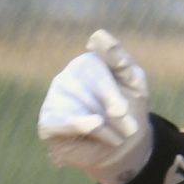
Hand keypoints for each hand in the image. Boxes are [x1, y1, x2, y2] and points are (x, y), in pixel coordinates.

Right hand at [38, 29, 153, 183]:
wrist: (122, 148)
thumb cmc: (129, 110)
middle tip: (130, 126)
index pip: (100, 57)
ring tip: (118, 136)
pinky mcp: (48, 121)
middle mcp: (70, 76)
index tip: (105, 60)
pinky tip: (96, 129)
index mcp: (90, 62)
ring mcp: (57, 97)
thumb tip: (97, 35)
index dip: (110, 65)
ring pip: (82, 102)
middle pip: (93, 78)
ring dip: (108, 125)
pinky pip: (65, 121)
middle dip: (115, 103)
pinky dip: (85, 127)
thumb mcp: (134, 84)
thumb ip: (121, 60)